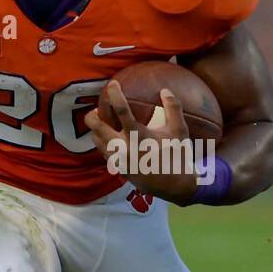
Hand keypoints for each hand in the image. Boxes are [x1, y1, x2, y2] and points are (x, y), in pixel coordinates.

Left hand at [85, 84, 198, 205]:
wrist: (175, 186)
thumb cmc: (178, 156)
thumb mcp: (180, 131)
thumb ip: (173, 108)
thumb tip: (165, 90)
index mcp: (140, 136)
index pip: (122, 112)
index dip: (115, 96)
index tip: (112, 85)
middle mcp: (126, 148)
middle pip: (98, 127)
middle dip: (92, 115)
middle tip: (97, 108)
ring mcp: (120, 160)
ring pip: (97, 141)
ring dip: (96, 130)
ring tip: (101, 122)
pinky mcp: (119, 169)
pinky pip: (104, 153)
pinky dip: (103, 143)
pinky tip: (108, 138)